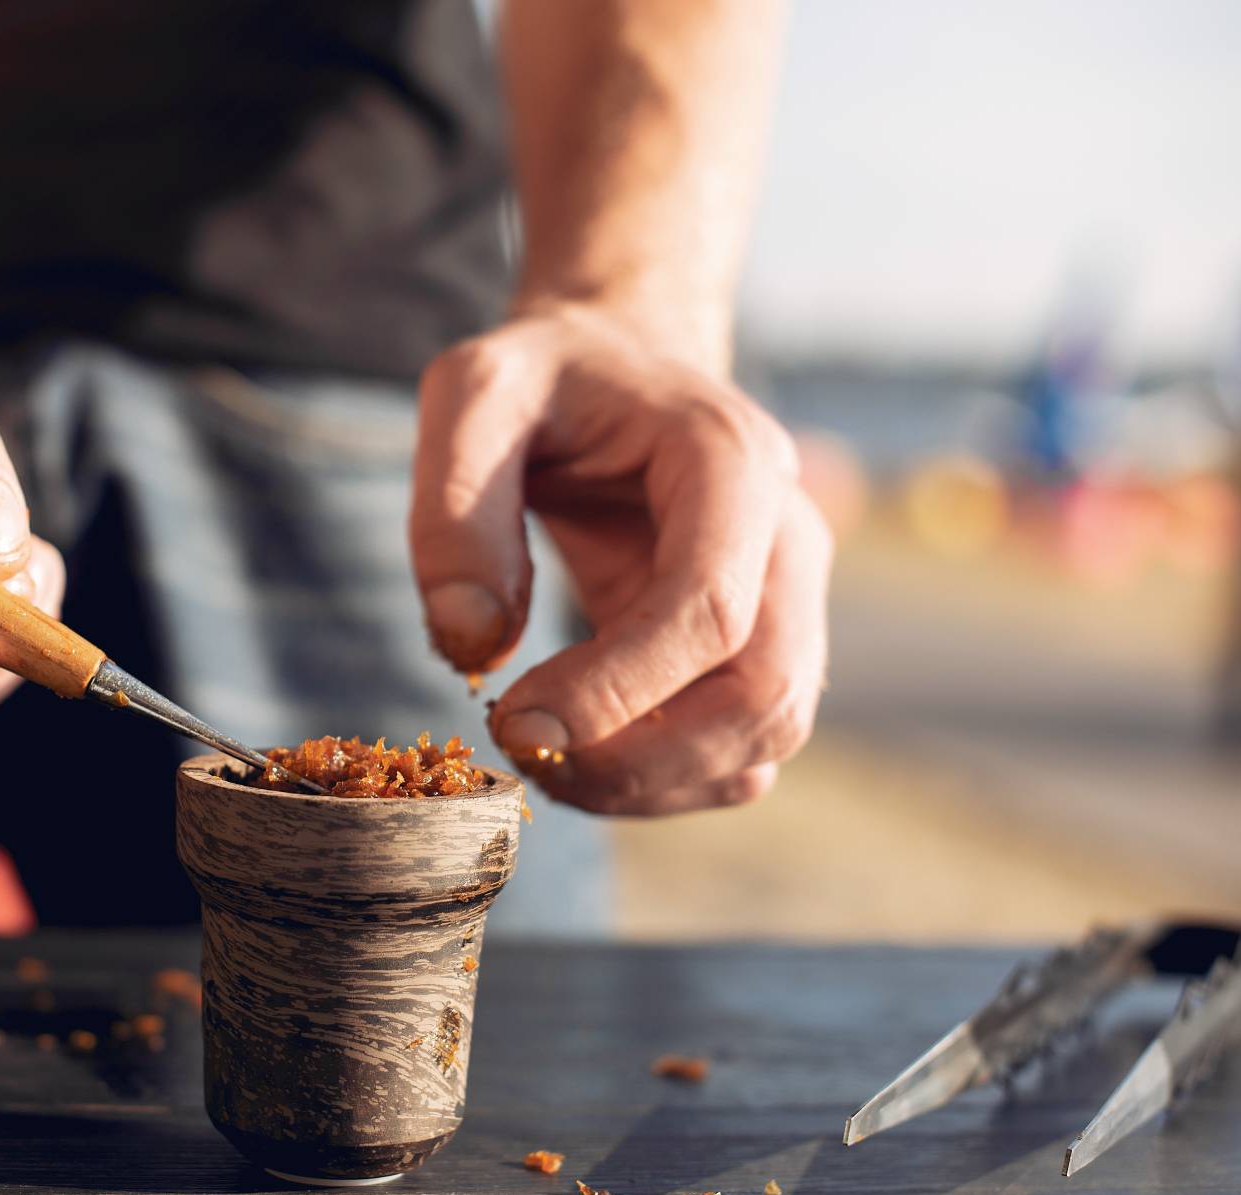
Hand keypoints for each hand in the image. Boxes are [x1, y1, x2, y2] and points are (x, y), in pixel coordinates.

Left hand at [411, 302, 830, 814]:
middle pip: (768, 692)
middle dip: (647, 757)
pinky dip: (666, 779)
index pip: (709, 609)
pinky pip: (742, 744)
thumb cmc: (538, 379)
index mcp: (730, 459)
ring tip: (542, 762)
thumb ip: (454, 510)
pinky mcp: (757, 642)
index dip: (616, 691)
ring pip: (767, 733)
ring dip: (656, 781)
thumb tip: (472, 644)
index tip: (513, 723)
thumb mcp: (470, 396)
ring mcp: (786, 594)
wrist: (606, 366)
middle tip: (528, 756)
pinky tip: (576, 757)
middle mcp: (786, 532)